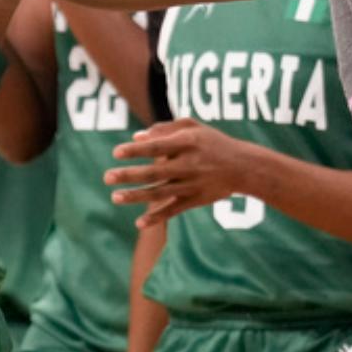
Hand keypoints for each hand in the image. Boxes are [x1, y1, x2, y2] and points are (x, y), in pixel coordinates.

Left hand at [105, 118, 251, 228]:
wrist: (244, 167)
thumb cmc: (212, 142)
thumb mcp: (192, 127)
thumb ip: (164, 129)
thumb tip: (136, 137)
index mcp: (188, 143)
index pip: (158, 146)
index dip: (137, 150)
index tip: (116, 152)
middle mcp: (190, 164)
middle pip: (155, 171)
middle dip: (130, 175)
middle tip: (107, 177)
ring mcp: (192, 184)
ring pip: (161, 192)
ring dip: (136, 196)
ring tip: (115, 197)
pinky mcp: (196, 200)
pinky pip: (174, 210)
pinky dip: (157, 217)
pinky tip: (139, 223)